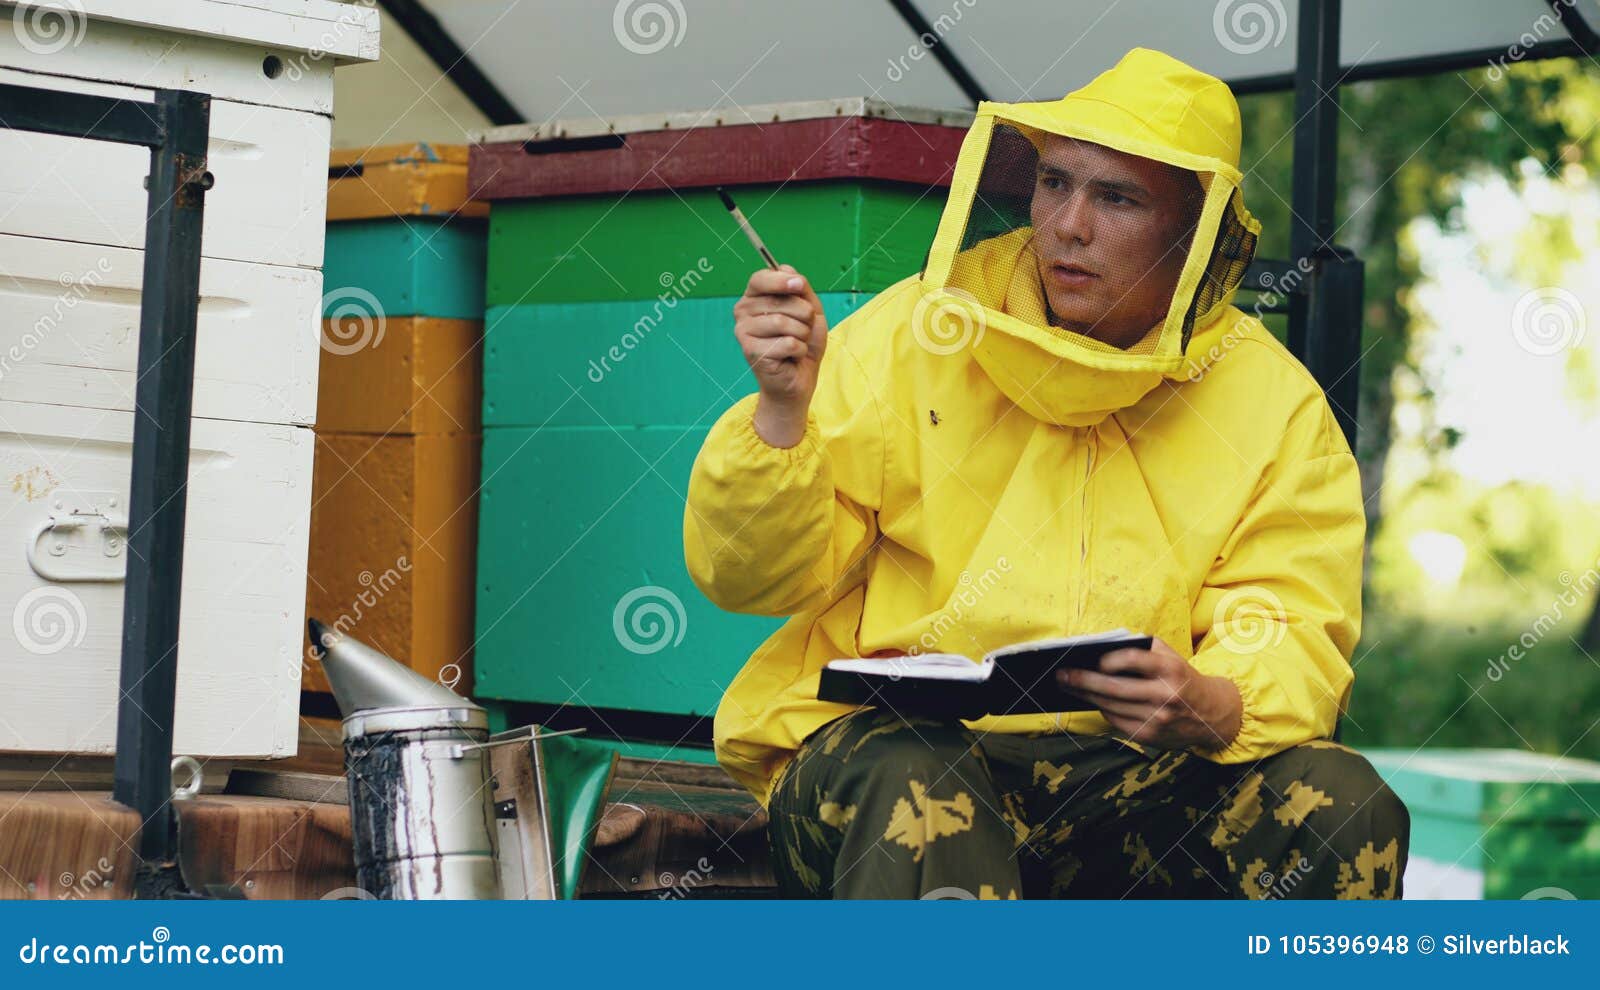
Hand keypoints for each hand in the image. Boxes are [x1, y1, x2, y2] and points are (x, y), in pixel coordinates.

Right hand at [733, 265, 827, 446]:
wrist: (800, 378)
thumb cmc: (802, 341)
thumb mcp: (809, 309)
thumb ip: (800, 288)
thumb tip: (786, 269)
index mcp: (753, 297)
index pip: (760, 278)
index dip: (782, 280)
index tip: (799, 286)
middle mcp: (743, 312)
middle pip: (780, 301)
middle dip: (803, 315)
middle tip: (801, 329)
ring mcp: (743, 332)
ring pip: (785, 322)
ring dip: (802, 334)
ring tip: (797, 343)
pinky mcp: (751, 352)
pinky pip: (788, 342)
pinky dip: (799, 350)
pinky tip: (792, 356)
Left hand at [1057, 637, 1242, 750]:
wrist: (1212, 714)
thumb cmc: (1182, 678)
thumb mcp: (1171, 657)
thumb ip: (1142, 649)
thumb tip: (1102, 649)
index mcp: (1171, 669)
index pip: (1133, 660)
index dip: (1109, 659)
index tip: (1093, 659)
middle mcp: (1165, 695)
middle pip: (1115, 688)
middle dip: (1083, 681)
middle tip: (1061, 675)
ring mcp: (1157, 719)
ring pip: (1112, 706)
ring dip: (1086, 696)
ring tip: (1068, 686)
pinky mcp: (1150, 737)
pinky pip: (1117, 722)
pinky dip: (1103, 710)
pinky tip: (1093, 701)